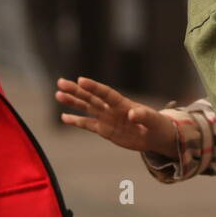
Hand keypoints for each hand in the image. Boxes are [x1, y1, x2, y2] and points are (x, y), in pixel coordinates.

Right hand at [55, 76, 187, 157]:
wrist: (156, 136)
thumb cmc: (157, 125)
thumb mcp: (153, 121)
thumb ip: (143, 116)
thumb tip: (132, 114)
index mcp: (123, 104)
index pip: (106, 94)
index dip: (94, 87)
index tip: (81, 80)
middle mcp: (112, 109)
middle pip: (91, 98)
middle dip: (76, 91)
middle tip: (61, 83)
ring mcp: (107, 118)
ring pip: (86, 108)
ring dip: (73, 102)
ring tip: (58, 94)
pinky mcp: (105, 130)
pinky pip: (87, 125)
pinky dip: (76, 121)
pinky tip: (64, 117)